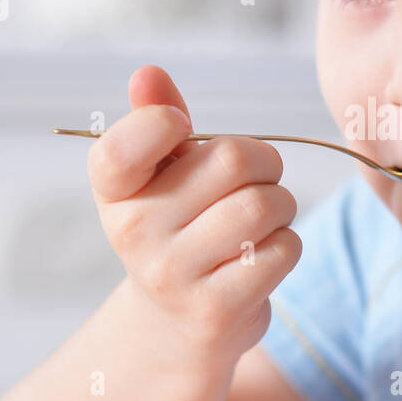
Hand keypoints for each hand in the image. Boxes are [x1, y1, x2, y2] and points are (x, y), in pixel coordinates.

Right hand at [87, 65, 300, 363]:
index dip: (159, 123)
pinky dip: (287, 243)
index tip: (181, 128)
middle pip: (233, 159)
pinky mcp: (216, 308)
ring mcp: (173, 275)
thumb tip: (148, 73)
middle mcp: (134, 232)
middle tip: (256, 180)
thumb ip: (157, 121)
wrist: (175, 327)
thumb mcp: (160, 176)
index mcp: (114, 190)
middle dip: (264, 162)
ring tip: (263, 219)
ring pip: (265, 205)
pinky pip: (282, 249)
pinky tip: (263, 254)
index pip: (122, 146)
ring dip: (282, 205)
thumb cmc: (177, 229)